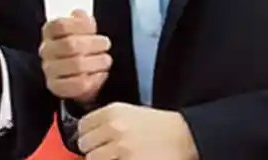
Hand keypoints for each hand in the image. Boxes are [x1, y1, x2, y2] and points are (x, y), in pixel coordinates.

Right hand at [40, 9, 111, 105]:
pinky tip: (100, 74)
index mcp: (49, 32)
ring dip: (97, 61)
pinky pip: (79, 84)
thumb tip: (79, 15)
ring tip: (105, 60)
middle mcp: (46, 50)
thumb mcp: (83, 30)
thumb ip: (82, 21)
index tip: (93, 29)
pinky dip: (94, 78)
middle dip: (93, 44)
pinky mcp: (58, 88)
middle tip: (105, 44)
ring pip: (76, 65)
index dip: (80, 25)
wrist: (80, 76)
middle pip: (70, 45)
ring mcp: (50, 70)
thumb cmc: (81, 50)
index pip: (60, 25)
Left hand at [77, 103, 197, 159]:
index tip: (95, 141)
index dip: (88, 136)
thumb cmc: (158, 127)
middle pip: (85, 145)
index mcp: (112, 112)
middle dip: (94, 151)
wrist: (185, 137)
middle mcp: (115, 129)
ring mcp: (122, 150)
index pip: (82, 127)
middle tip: (108, 153)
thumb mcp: (128, 114)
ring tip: (118, 158)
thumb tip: (83, 137)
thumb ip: (104, 122)